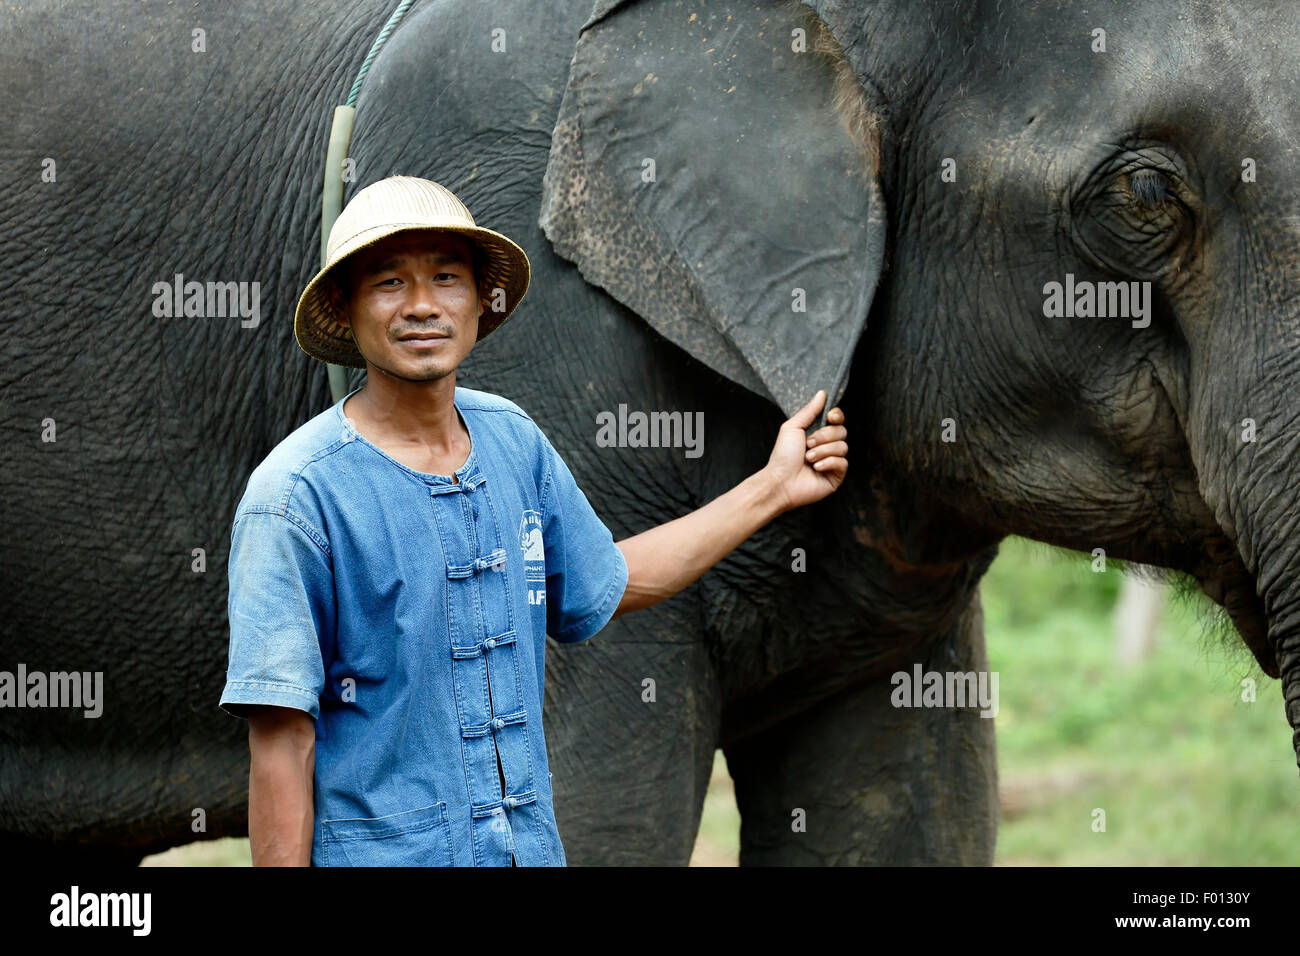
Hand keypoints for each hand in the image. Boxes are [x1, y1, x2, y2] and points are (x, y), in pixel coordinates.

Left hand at [762, 390, 848, 513]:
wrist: (780, 481)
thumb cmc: (783, 456)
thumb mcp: (793, 427)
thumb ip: (809, 410)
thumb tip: (822, 393)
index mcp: (818, 433)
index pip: (837, 419)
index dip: (837, 416)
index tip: (830, 417)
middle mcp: (827, 446)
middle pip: (842, 431)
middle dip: (824, 436)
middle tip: (808, 444)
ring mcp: (832, 461)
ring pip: (843, 447)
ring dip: (823, 451)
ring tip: (808, 458)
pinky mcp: (836, 476)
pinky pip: (843, 463)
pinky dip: (828, 463)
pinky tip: (816, 468)